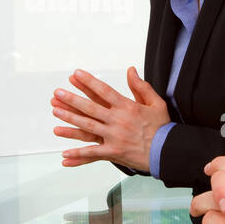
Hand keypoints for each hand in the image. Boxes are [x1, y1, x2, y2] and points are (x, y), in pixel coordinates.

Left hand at [51, 67, 169, 171]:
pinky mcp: (114, 153)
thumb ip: (141, 86)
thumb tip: (130, 70)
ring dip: (70, 119)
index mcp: (127, 107)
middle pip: (91, 108)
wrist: (168, 152)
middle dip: (72, 99)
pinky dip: (78, 153)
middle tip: (57, 93)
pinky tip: (65, 152)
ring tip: (56, 112)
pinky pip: (93, 153)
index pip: (104, 91)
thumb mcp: (156, 103)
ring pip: (88, 127)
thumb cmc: (163, 127)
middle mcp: (118, 121)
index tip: (75, 74)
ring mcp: (114, 137)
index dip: (88, 82)